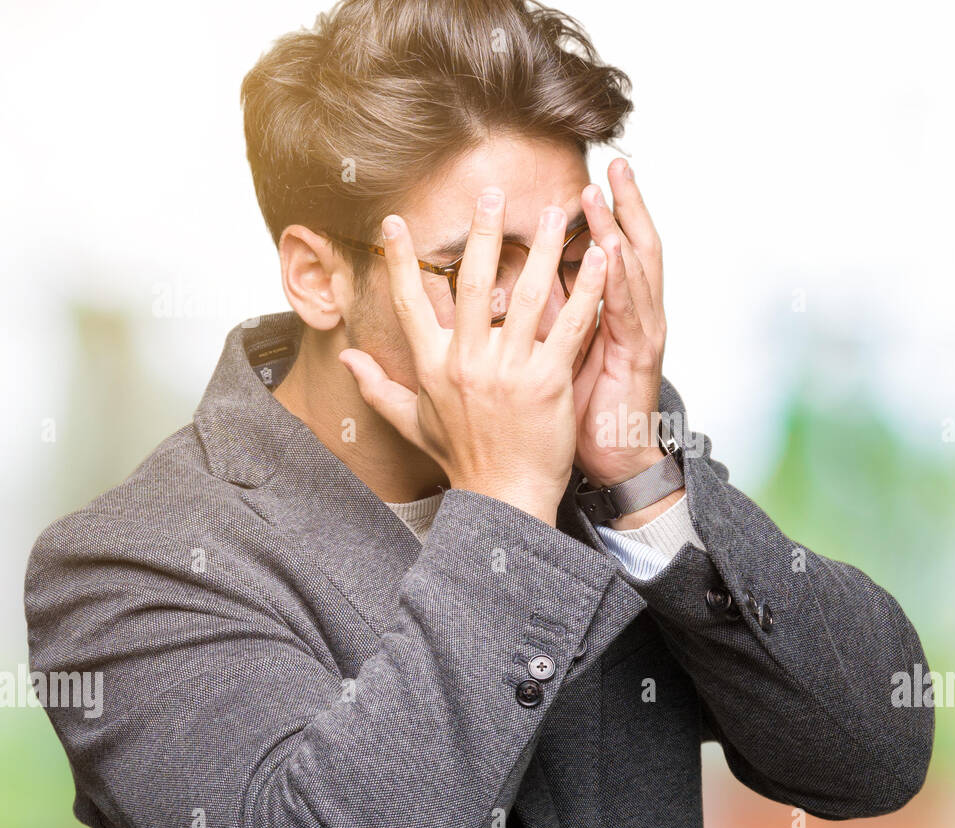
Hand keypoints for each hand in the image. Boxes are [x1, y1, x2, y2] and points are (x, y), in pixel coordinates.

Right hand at [339, 191, 607, 525]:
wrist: (503, 499)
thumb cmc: (463, 461)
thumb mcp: (412, 423)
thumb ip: (378, 386)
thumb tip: (346, 357)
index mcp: (433, 366)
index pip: (411, 302)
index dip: (400, 261)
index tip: (394, 222)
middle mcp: (467, 362)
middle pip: (471, 284)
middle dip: (480, 233)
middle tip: (488, 192)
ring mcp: (509, 371)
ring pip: (525, 295)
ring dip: (541, 249)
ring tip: (555, 211)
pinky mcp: (547, 383)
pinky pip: (569, 326)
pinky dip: (586, 290)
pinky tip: (599, 259)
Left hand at [573, 159, 668, 488]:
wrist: (609, 459)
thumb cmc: (581, 409)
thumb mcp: (554, 351)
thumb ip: (541, 315)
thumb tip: (507, 280)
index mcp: (617, 313)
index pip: (615, 251)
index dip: (607, 213)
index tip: (592, 174)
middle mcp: (636, 315)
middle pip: (639, 246)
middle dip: (628, 204)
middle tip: (616, 164)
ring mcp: (642, 332)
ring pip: (639, 269)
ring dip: (624, 227)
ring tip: (609, 191)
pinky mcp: (640, 356)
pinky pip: (630, 309)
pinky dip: (622, 276)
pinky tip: (612, 247)